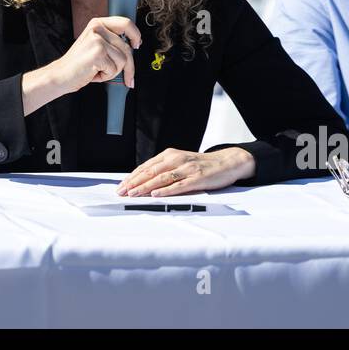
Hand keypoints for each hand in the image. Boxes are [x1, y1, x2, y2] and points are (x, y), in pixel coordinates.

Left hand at [117, 147, 255, 196]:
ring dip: (146, 186)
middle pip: (151, 171)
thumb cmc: (201, 165)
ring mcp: (187, 169)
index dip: (132, 176)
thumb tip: (143, 180)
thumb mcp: (180, 162)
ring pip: (162, 178)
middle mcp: (177, 159)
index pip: (146, 166)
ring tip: (134, 193)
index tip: (121, 185)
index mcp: (170, 155)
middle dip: (134, 182)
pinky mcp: (197, 178)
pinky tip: (156, 194)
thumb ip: (164, 169)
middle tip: (122, 192)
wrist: (227, 162)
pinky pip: (179, 185)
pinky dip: (166, 190)